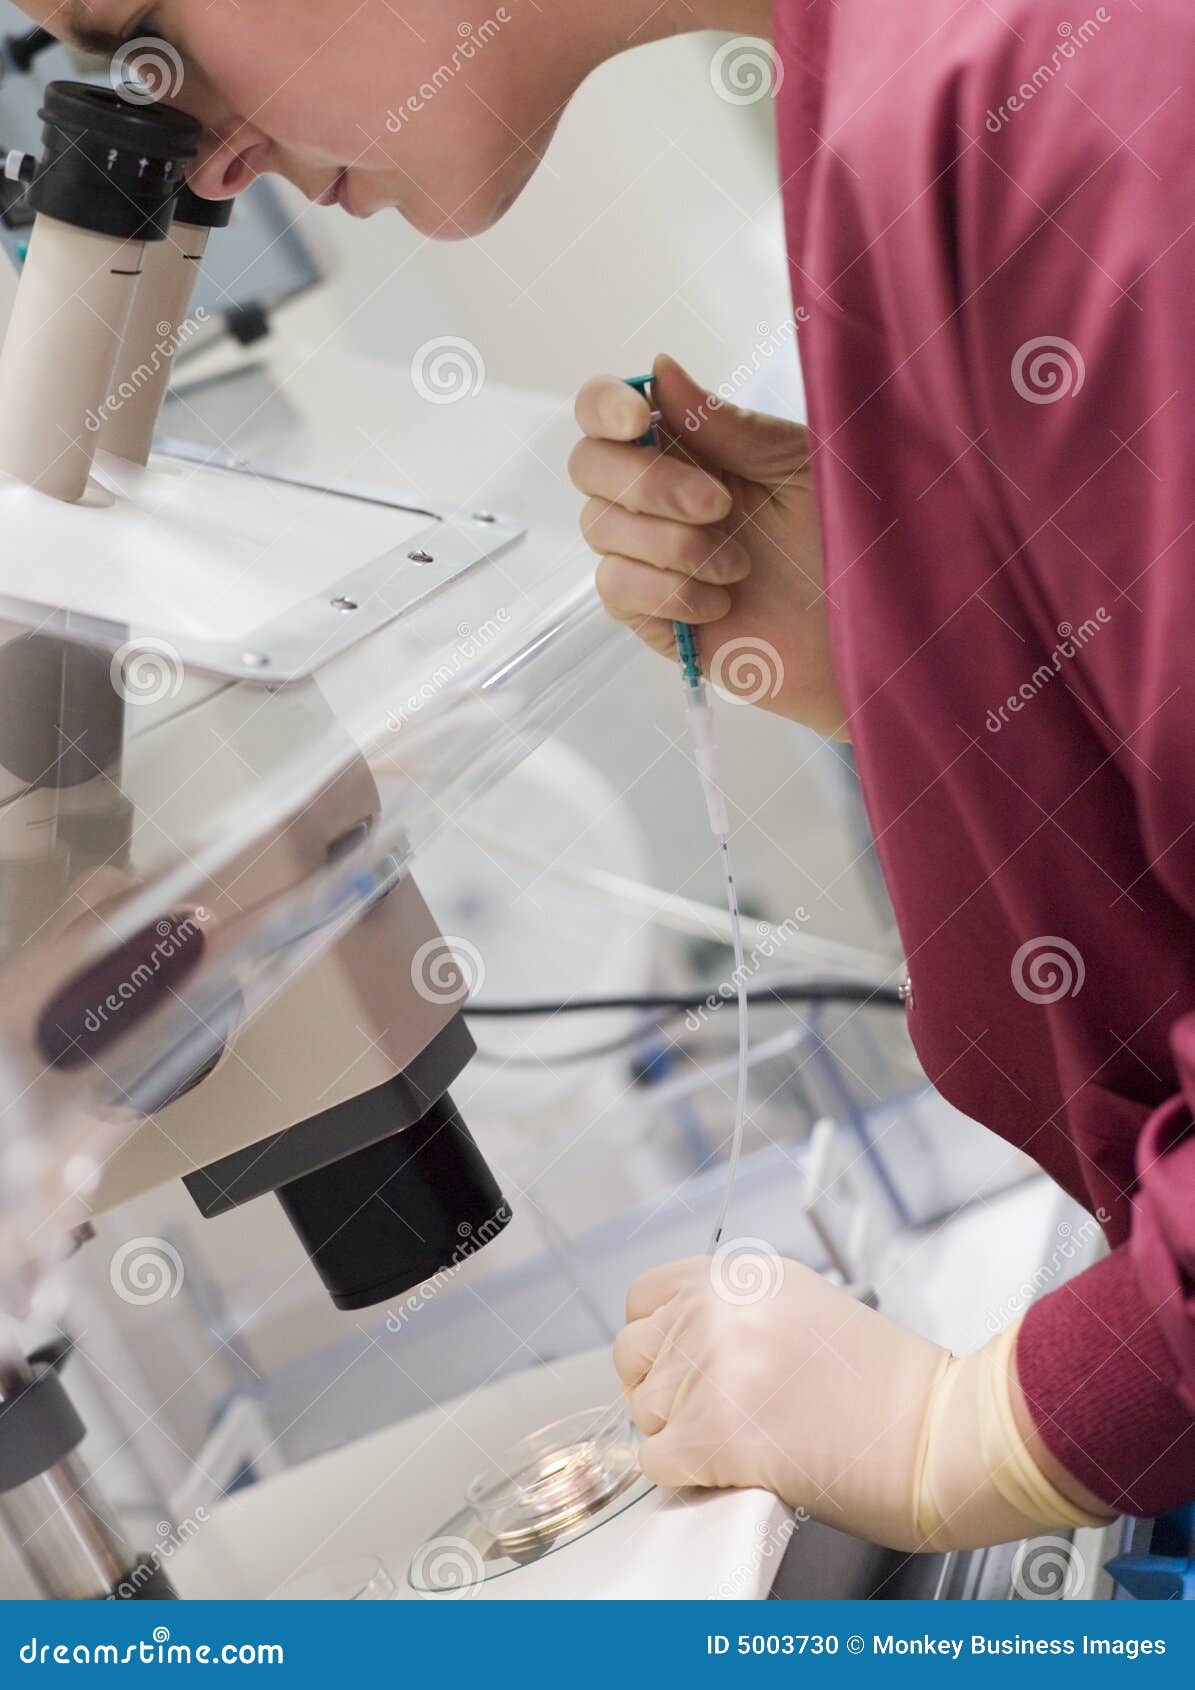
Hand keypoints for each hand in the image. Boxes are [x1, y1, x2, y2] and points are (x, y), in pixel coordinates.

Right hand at [569, 354, 846, 738]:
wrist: (865, 632)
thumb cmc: (846, 541)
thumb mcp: (795, 467)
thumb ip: (727, 425)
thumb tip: (660, 368)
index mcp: (690, 448)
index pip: (606, 412)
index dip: (604, 407)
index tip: (639, 419)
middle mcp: (658, 497)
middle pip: (589, 466)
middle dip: (649, 483)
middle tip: (721, 506)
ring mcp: (649, 557)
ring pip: (600, 528)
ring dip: (674, 545)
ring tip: (740, 568)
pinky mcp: (651, 615)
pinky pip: (617, 588)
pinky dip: (669, 592)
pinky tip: (720, 603)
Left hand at [613, 1254, 1111, 1549]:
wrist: (939, 1435)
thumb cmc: (892, 1386)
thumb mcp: (806, 1305)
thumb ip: (737, 1311)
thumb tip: (684, 1339)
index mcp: (740, 1277)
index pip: (643, 1297)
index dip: (654, 1338)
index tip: (670, 1363)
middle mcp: (715, 1314)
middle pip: (631, 1356)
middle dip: (659, 1388)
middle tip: (704, 1413)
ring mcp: (709, 1373)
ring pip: (643, 1412)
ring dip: (677, 1434)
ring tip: (739, 1441)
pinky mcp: (712, 1436)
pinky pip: (656, 1461)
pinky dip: (686, 1476)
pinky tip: (732, 1470)